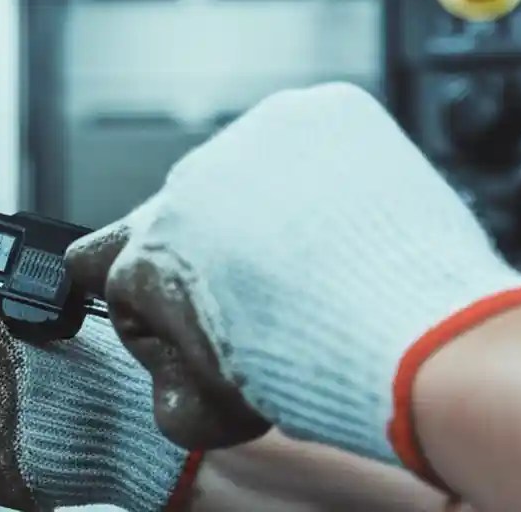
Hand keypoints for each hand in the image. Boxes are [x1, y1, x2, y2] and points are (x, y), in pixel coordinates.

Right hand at [65, 83, 520, 477]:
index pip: (106, 264)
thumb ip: (170, 387)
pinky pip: (305, 135)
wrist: (414, 335)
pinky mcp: (314, 111)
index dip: (153, 299)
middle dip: (211, 245)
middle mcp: (182, 185)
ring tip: (319, 252)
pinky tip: (346, 210)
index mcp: (144, 255)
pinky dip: (321, 166)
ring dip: (264, 201)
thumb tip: (171, 380)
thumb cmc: (312, 369)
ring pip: (243, 169)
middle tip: (266, 289)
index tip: (194, 314)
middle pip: (180, 210)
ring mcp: (251, 138)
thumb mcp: (212, 409)